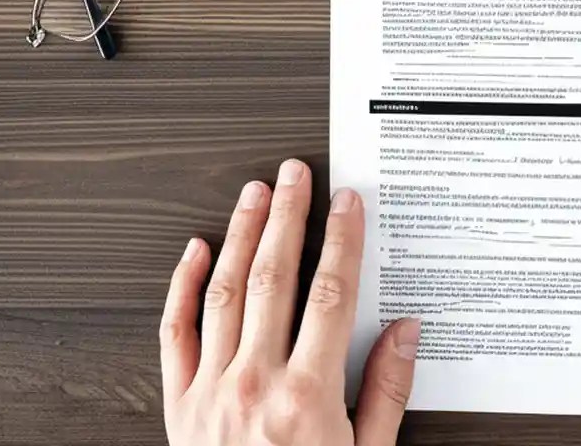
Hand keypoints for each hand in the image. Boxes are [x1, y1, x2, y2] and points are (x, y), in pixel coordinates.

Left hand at [159, 159, 418, 445]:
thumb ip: (386, 391)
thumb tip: (405, 331)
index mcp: (307, 396)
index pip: (330, 294)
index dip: (341, 240)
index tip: (347, 203)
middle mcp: (254, 384)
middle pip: (275, 278)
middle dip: (288, 217)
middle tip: (295, 174)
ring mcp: (211, 391)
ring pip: (225, 292)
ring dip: (241, 235)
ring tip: (253, 194)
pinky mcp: (179, 405)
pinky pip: (175, 333)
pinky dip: (183, 286)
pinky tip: (196, 250)